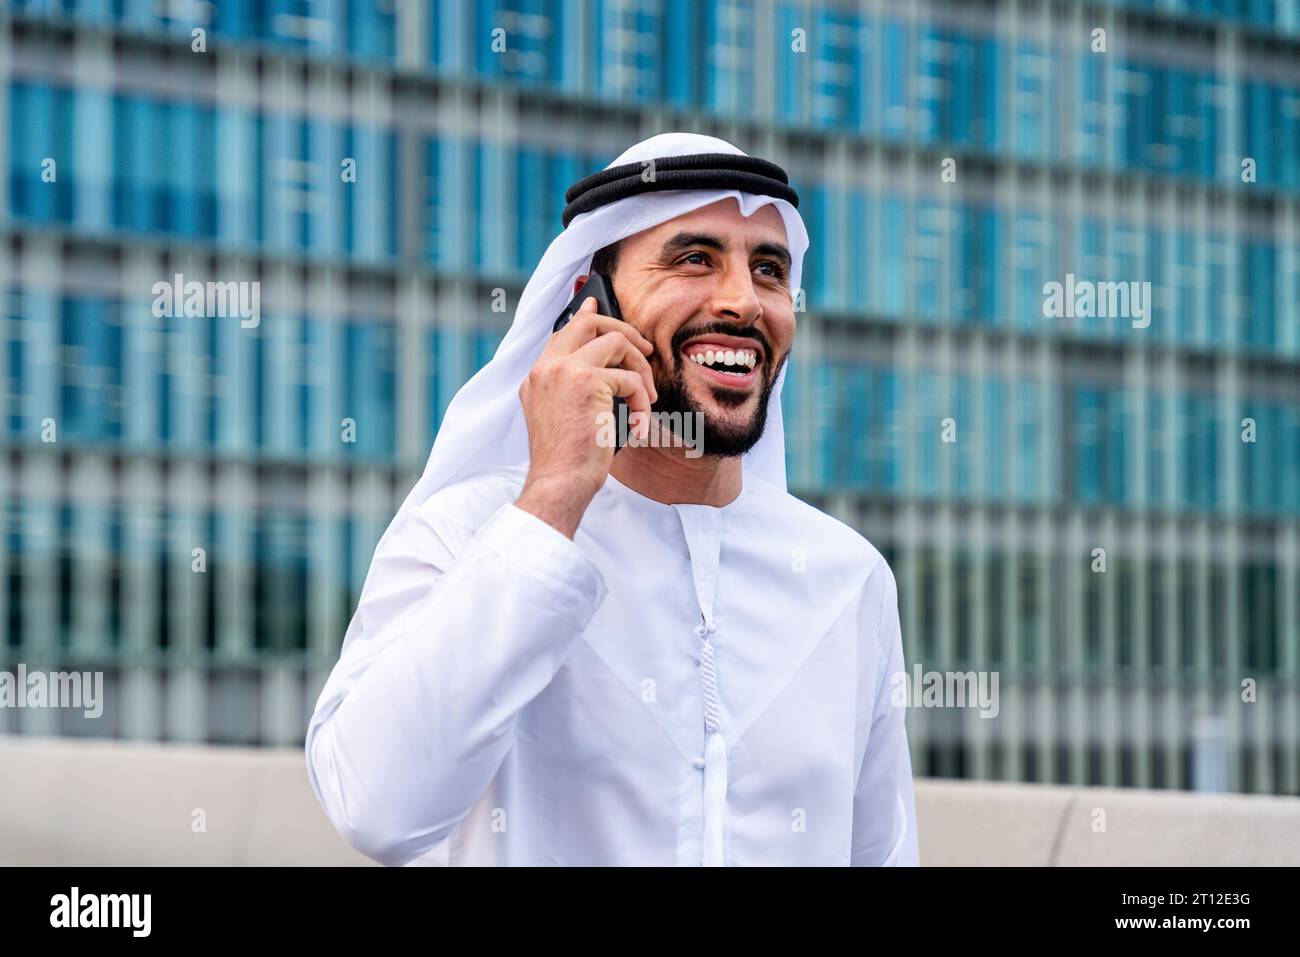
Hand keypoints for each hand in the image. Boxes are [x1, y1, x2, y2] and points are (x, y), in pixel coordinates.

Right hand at [515, 297, 657, 537]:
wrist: (560, 482)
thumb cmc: (567, 461)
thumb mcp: (563, 418)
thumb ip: (574, 389)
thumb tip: (608, 370)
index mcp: (536, 377)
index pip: (562, 333)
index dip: (584, 317)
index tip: (595, 304)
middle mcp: (545, 369)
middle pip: (589, 324)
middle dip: (624, 331)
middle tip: (645, 352)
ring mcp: (564, 371)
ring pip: (616, 342)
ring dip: (640, 370)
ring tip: (647, 399)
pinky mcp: (587, 382)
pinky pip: (631, 379)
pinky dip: (642, 403)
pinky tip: (637, 425)